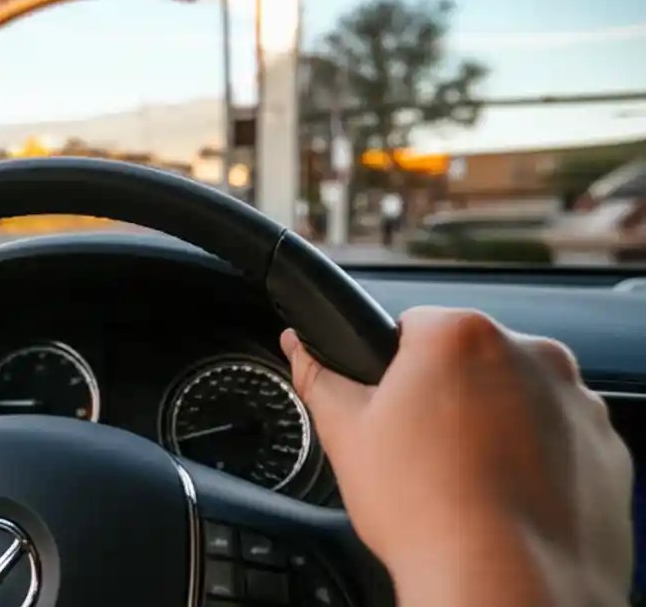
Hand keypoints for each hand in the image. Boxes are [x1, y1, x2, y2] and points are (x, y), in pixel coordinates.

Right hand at [282, 308, 631, 605]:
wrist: (506, 588)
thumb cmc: (427, 513)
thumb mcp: (347, 436)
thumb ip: (319, 377)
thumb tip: (299, 348)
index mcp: (460, 334)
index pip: (414, 327)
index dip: (393, 373)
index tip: (391, 414)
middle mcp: (530, 354)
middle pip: (471, 361)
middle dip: (446, 397)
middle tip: (420, 454)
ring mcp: (577, 401)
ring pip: (518, 400)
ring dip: (494, 427)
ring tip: (464, 484)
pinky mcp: (608, 448)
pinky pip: (560, 441)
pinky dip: (536, 461)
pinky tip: (504, 499)